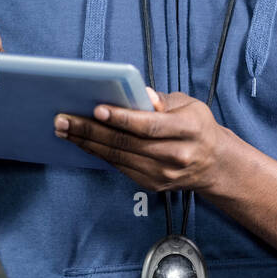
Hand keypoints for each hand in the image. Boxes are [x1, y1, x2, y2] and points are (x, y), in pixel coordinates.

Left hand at [54, 89, 232, 193]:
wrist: (213, 164)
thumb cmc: (197, 127)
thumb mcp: (189, 105)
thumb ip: (162, 100)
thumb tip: (139, 93)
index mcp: (188, 130)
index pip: (150, 126)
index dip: (122, 118)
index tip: (97, 109)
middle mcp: (175, 155)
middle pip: (127, 143)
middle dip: (91, 130)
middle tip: (64, 119)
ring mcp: (162, 174)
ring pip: (118, 157)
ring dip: (87, 143)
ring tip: (64, 129)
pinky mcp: (151, 184)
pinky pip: (119, 166)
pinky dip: (98, 153)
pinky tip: (82, 141)